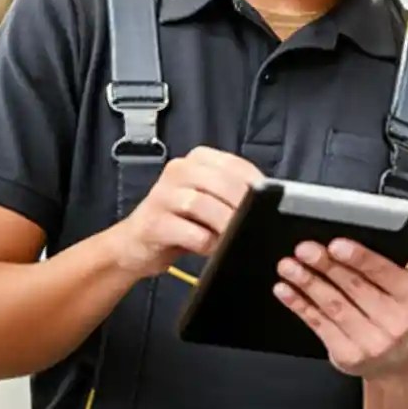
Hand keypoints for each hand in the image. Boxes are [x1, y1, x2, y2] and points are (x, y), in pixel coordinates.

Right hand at [109, 146, 262, 278]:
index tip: (272, 203)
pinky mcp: (153, 223)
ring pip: (203, 205)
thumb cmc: (180, 221)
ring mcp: (162, 195)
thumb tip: (270, 204)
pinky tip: (212, 249)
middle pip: (221, 183)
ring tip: (236, 238)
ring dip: (225, 224)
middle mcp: (178, 170)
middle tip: (256, 225)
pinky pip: (189, 232)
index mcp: (196, 159)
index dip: (256, 185)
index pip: (234, 164)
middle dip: (243, 206)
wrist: (135, 245)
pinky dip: (206, 243)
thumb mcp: (208, 201)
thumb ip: (232, 195)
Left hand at [274, 225, 407, 378]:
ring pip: (333, 306)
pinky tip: (285, 290)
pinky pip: (318, 325)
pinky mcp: (347, 356)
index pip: (384, 273)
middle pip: (353, 288)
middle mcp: (394, 323)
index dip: (359, 258)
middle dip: (326, 266)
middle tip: (304, 248)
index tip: (336, 244)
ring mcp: (370, 342)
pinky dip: (299, 305)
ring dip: (307, 283)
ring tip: (289, 265)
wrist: (402, 366)